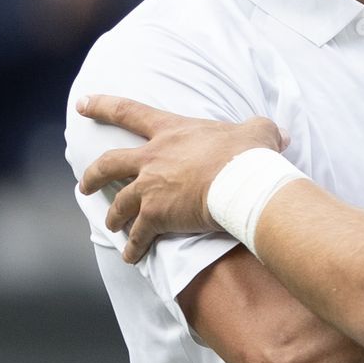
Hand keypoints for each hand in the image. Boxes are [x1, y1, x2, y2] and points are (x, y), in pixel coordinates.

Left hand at [76, 95, 284, 262]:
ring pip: (120, 204)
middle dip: (94, 175)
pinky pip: (137, 235)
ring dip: (113, 215)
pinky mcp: (156, 216)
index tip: (82, 105)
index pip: (128, 112)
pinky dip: (133, 247)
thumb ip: (262, 130)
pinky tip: (131, 257)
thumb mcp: (258, 131)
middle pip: (109, 164)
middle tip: (85, 183)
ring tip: (111, 225)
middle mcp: (153, 158)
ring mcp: (151, 188)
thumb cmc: (249, 154)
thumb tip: (281, 135)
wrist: (242, 182)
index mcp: (171, 131)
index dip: (102, 106)